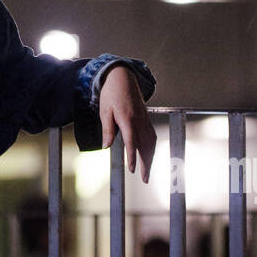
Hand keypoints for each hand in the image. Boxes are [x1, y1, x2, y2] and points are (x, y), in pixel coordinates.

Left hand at [98, 65, 155, 181]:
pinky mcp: (146, 118)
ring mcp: (144, 119)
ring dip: (150, 158)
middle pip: (145, 145)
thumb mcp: (104, 111)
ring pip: (151, 142)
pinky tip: (149, 155)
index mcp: (127, 118)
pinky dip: (151, 147)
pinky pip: (151, 135)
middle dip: (146, 164)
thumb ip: (107, 129)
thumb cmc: (111, 93)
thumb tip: (106, 147)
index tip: (132, 169)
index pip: (131, 141)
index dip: (132, 156)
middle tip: (145, 179)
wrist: (123, 77)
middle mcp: (138, 120)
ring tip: (148, 172)